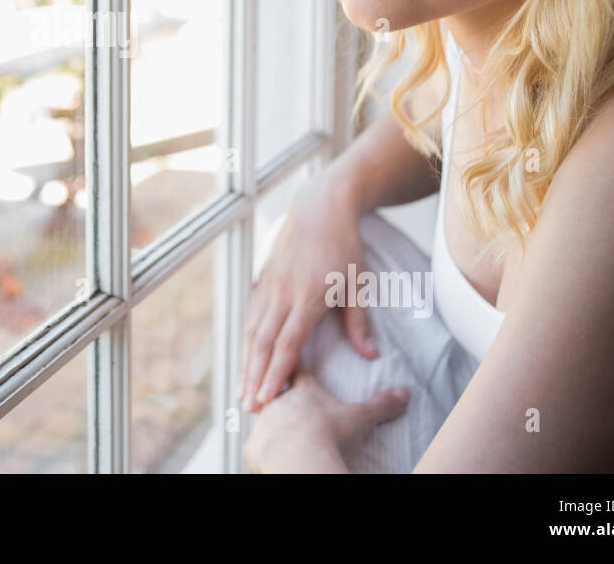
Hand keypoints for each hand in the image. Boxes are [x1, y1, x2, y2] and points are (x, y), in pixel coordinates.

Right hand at [239, 175, 377, 413]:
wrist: (320, 206)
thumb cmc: (344, 244)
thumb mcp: (359, 281)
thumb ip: (359, 321)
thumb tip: (370, 355)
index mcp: (309, 295)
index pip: (288, 343)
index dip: (276, 373)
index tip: (269, 399)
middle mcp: (283, 292)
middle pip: (263, 342)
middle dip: (254, 377)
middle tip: (249, 407)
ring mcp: (270, 284)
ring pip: (251, 329)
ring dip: (246, 362)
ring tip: (243, 390)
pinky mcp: (263, 278)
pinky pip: (250, 314)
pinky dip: (246, 339)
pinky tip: (245, 357)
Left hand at [243, 372, 409, 472]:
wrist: (299, 457)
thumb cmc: (328, 432)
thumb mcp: (359, 418)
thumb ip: (380, 403)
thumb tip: (405, 393)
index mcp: (303, 388)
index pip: (297, 364)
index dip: (294, 358)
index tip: (291, 347)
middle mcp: (279, 399)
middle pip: (271, 383)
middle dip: (269, 379)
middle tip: (266, 376)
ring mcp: (264, 422)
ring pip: (258, 410)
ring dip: (260, 410)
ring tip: (258, 409)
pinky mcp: (254, 446)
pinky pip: (254, 443)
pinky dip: (257, 444)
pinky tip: (258, 446)